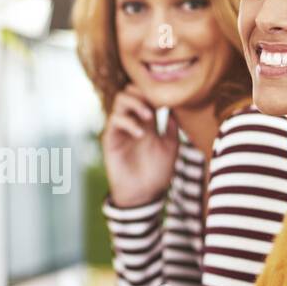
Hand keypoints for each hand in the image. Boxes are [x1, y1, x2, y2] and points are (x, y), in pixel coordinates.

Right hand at [102, 84, 178, 207]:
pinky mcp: (110, 138)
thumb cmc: (157, 173)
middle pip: (130, 90)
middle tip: (156, 104)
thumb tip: (176, 107)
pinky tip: (141, 134)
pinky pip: (115, 120)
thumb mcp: (171, 147)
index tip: (168, 98)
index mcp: (146, 122)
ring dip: (136, 103)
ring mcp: (120, 128)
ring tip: (149, 116)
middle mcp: (132, 121)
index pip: (145, 94)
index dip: (155, 92)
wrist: (143, 195)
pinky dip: (129, 122)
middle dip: (143, 92)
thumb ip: (172, 127)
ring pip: (120, 99)